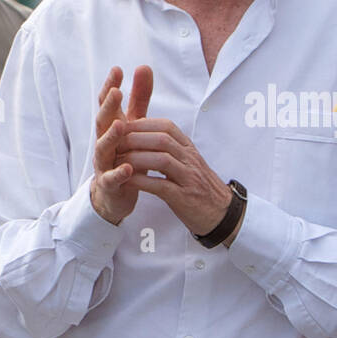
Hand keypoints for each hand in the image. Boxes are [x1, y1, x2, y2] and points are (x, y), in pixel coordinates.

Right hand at [90, 65, 153, 224]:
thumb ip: (139, 98)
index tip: (118, 69)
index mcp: (110, 126)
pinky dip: (119, 173)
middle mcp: (103, 142)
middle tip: (117, 92)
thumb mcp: (133, 124)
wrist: (114, 193)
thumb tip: (143, 66)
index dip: (110, 86)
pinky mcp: (109, 184)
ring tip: (120, 125)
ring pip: (102, 148)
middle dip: (108, 107)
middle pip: (102, 121)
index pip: (107, 104)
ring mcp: (103, 163)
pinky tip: (129, 168)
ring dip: (110, 137)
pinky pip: (111, 178)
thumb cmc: (124, 153)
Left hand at [116, 117, 233, 236]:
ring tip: (116, 162)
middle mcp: (190, 160)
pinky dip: (141, 182)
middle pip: (161, 140)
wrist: (222, 213)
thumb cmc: (200, 188)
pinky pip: (160, 186)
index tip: (123, 127)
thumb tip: (146, 135)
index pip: (166, 127)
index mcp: (189, 149)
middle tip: (114, 144)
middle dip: (134, 139)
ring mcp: (188, 179)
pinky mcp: (184, 198)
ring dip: (135, 159)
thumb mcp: (188, 162)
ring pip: (161, 160)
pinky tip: (126, 181)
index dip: (142, 124)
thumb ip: (171, 149)